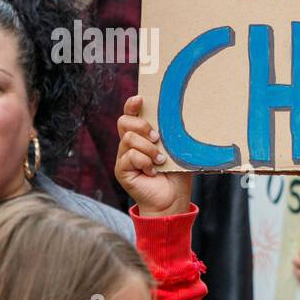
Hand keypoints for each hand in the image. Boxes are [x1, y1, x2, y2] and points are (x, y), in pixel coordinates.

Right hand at [115, 95, 192, 216]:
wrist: (172, 200)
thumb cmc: (176, 175)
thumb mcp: (177, 151)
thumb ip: (171, 136)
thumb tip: (177, 118)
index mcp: (142, 137)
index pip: (130, 115)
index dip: (132, 105)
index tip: (141, 99)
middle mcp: (129, 145)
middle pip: (124, 122)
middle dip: (142, 126)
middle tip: (157, 139)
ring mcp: (124, 157)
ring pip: (129, 139)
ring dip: (148, 149)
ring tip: (160, 160)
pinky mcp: (121, 170)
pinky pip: (130, 156)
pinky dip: (145, 162)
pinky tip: (153, 171)